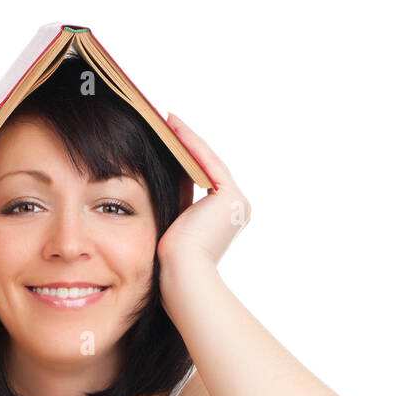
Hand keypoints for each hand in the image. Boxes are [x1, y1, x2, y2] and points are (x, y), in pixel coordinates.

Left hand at [157, 113, 250, 272]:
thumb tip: (160, 180)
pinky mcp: (230, 198)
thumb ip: (176, 202)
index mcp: (223, 220)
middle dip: (187, 144)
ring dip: (187, 139)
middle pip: (208, 167)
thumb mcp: (173, 226)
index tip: (168, 137)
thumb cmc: (171, 262)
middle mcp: (235, 210)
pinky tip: (173, 127)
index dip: (186, 156)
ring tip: (167, 120)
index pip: (204, 179)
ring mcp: (236, 203)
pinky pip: (208, 163)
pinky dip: (190, 144)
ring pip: (208, 162)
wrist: (182, 275)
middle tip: (167, 122)